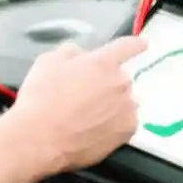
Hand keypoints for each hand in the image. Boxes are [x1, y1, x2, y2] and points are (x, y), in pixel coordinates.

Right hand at [10, 36, 146, 172]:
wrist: (41, 138)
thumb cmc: (41, 98)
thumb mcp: (47, 62)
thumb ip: (70, 52)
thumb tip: (82, 55)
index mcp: (103, 62)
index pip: (127, 46)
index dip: (134, 44)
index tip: (142, 44)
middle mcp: (121, 82)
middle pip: (121, 77)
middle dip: (107, 82)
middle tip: (84, 95)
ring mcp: (127, 108)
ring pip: (124, 100)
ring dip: (112, 102)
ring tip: (89, 115)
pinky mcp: (128, 131)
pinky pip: (126, 120)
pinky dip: (115, 122)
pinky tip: (96, 128)